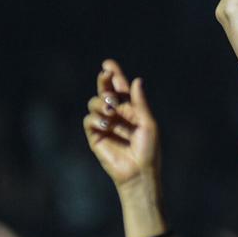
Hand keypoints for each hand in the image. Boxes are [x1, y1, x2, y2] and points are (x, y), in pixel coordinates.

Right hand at [83, 60, 159, 192]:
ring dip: (101, 101)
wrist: (139, 172)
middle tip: (105, 75)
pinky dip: (96, 119)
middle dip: (103, 82)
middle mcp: (117, 115)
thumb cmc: (148, 149)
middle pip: (105, 92)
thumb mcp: (148, 123)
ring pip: (94, 103)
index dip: (114, 75)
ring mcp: (105, 124)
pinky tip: (106, 124)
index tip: (108, 64)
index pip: (120, 89)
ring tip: (111, 109)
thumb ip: (140, 103)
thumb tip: (137, 80)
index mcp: (131, 109)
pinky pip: (89, 120)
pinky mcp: (95, 136)